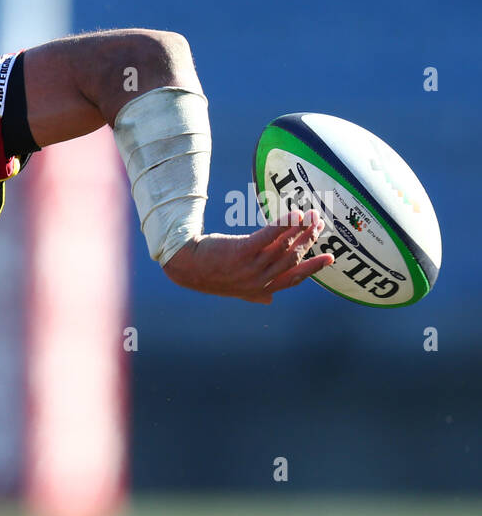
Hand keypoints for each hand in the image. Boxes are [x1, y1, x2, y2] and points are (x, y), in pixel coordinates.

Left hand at [162, 209, 334, 303]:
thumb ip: (254, 294)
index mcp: (260, 290)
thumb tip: (269, 302)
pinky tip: (294, 214)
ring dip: (301, 229)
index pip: (293, 280)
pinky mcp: (241, 252)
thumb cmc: (210, 274)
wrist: (184, 266)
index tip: (331, 257)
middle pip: (292, 259)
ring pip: (284, 247)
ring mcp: (250, 267)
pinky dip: (284, 224)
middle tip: (319, 222)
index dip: (313, 268)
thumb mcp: (234, 288)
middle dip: (309, 240)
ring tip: (311, 214)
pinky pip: (269, 236)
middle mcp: (258, 280)